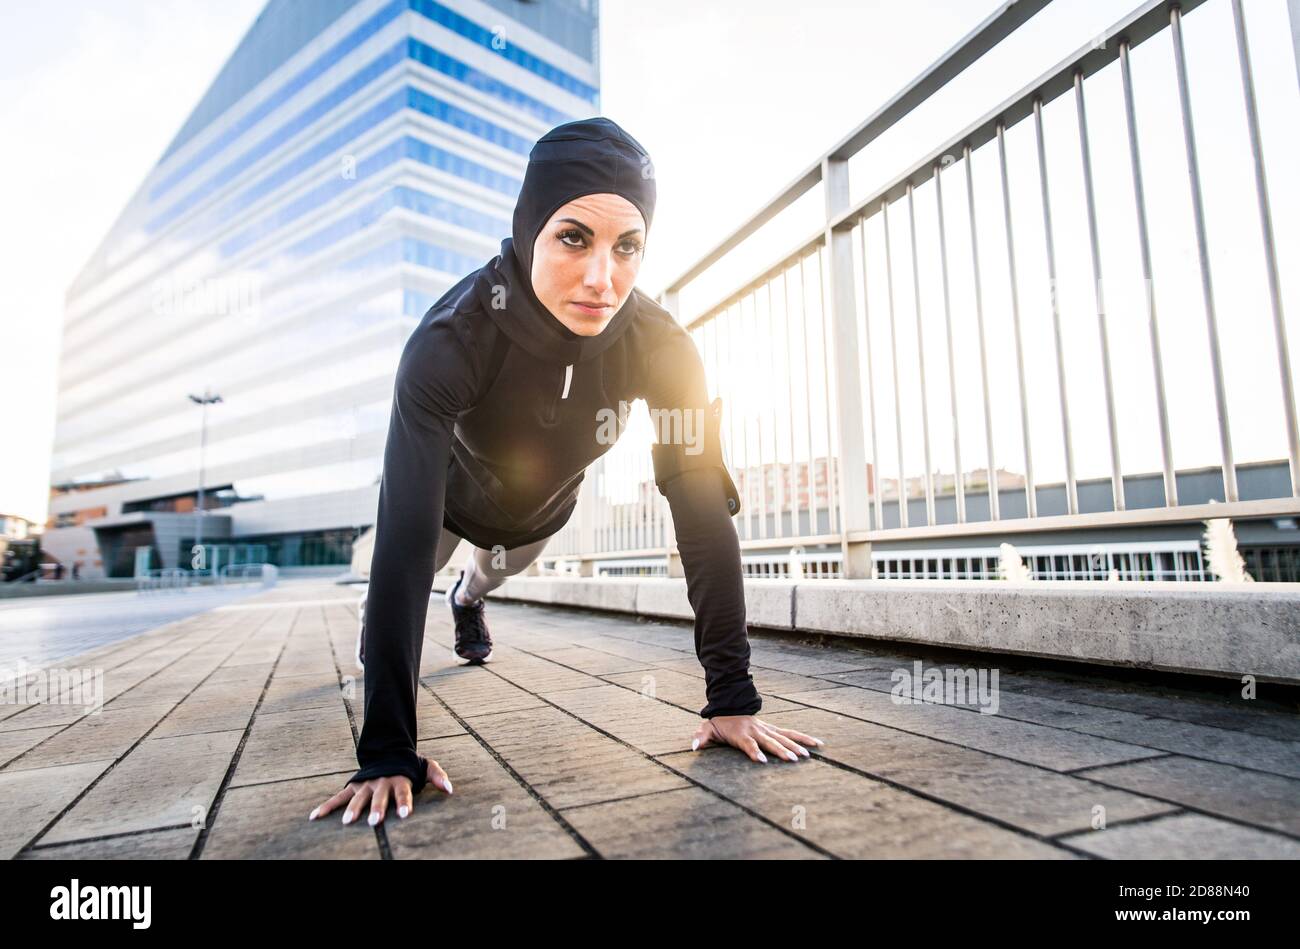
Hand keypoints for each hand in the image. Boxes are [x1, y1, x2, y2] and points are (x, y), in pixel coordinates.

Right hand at [308, 757, 452, 825]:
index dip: (404, 802)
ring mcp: (366, 784)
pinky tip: (314, 817)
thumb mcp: (425, 766)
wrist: (387, 752)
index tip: (405, 815)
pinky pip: (337, 797)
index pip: (403, 792)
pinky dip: (325, 807)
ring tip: (348, 822)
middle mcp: (381, 783)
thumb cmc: (408, 766)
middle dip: (377, 809)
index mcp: (399, 779)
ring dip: (352, 809)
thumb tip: (450, 790)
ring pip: (358, 798)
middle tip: (374, 822)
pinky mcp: (353, 786)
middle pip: (379, 797)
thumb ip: (437, 776)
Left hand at [691, 715, 823, 762]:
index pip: (748, 744)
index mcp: (741, 733)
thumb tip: (693, 747)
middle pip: (770, 742)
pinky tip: (817, 744)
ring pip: (784, 737)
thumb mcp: (707, 728)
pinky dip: (804, 737)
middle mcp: (756, 731)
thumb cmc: (719, 722)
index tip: (761, 760)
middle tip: (792, 760)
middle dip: (781, 751)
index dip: (754, 751)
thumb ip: (701, 738)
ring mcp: (766, 729)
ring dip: (796, 746)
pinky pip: (790, 733)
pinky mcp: (773, 729)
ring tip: (807, 755)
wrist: (731, 704)